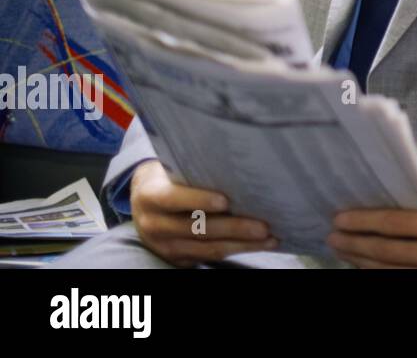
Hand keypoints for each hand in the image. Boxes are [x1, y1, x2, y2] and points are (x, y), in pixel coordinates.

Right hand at [129, 159, 277, 266]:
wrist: (142, 203)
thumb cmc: (168, 177)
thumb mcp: (170, 169)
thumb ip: (192, 169)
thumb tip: (237, 162)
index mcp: (151, 197)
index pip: (174, 199)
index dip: (199, 200)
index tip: (226, 201)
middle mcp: (154, 225)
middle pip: (198, 229)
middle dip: (234, 228)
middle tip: (263, 226)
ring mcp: (166, 246)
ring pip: (208, 248)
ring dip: (242, 245)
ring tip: (270, 238)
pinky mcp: (178, 259)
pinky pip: (211, 256)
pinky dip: (237, 250)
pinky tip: (259, 244)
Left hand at [327, 193, 416, 267]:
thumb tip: (381, 200)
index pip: (393, 223)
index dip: (363, 221)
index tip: (340, 218)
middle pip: (386, 251)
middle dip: (354, 244)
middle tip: (333, 236)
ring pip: (390, 271)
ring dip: (361, 261)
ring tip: (343, 250)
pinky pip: (403, 280)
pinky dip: (381, 272)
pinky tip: (366, 264)